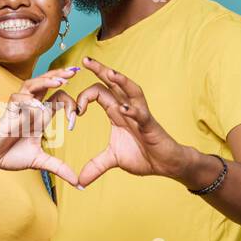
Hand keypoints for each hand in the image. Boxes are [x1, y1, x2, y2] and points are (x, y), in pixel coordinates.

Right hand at [0, 67, 81, 186]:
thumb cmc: (12, 155)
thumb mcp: (40, 162)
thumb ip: (59, 168)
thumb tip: (77, 183)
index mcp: (41, 115)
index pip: (59, 98)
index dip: (71, 104)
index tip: (76, 118)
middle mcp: (31, 107)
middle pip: (46, 82)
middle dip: (60, 75)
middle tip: (74, 70)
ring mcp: (19, 108)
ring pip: (32, 84)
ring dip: (46, 80)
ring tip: (61, 80)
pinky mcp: (8, 112)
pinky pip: (17, 99)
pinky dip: (28, 101)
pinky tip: (39, 106)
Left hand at [73, 56, 191, 187]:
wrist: (166, 165)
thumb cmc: (143, 156)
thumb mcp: (113, 160)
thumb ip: (95, 166)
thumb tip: (79, 181)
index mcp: (117, 112)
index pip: (99, 93)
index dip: (83, 97)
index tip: (74, 110)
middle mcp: (128, 108)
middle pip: (114, 84)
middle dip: (100, 70)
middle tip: (84, 59)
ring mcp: (140, 115)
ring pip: (131, 91)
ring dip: (121, 82)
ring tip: (110, 73)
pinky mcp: (150, 125)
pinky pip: (142, 115)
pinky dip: (133, 111)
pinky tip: (125, 109)